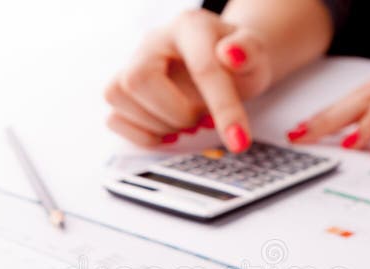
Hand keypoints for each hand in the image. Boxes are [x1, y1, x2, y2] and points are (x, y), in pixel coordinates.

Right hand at [104, 9, 272, 151]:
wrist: (224, 62)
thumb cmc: (237, 61)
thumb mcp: (255, 55)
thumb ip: (249, 52)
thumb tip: (232, 54)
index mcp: (189, 26)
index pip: (202, 68)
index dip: (223, 108)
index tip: (239, 141)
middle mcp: (153, 42)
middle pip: (138, 79)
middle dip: (175, 113)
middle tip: (201, 119)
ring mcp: (132, 66)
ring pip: (118, 96)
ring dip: (159, 125)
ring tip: (186, 122)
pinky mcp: (124, 92)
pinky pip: (114, 118)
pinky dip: (141, 135)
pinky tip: (166, 132)